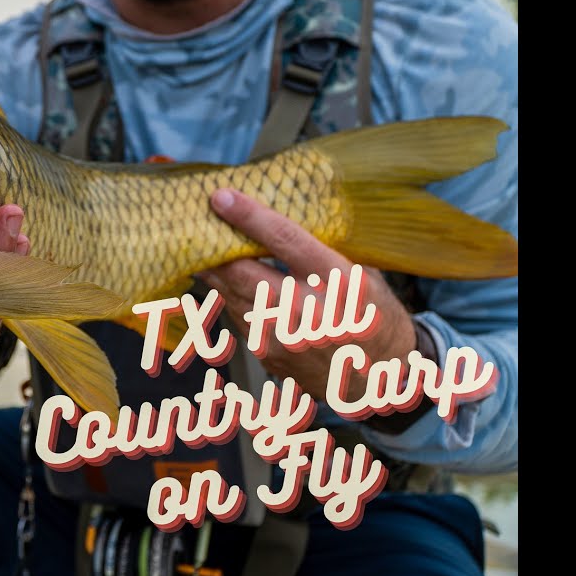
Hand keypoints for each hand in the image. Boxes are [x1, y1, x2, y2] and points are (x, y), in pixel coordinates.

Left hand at [196, 188, 416, 398]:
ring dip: (213, 267)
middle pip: (242, 271)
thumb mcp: (364, 273)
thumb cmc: (372, 317)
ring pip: (229, 293)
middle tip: (198, 217)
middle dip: (214, 243)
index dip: (249, 216)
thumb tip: (281, 210)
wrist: (377, 379)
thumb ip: (326, 246)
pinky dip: (226, 291)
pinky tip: (223, 275)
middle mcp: (308, 312)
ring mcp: (282, 337)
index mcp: (340, 283)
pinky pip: (234, 313)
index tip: (222, 197)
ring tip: (201, 241)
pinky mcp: (265, 353)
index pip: (286, 241)